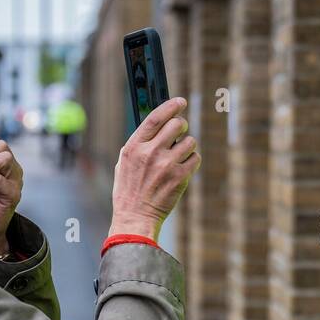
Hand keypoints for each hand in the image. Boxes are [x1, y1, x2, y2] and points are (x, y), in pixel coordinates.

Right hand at [110, 97, 199, 241]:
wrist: (135, 217)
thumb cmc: (128, 190)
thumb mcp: (124, 163)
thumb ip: (139, 144)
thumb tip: (156, 125)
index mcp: (134, 147)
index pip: (156, 117)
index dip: (171, 106)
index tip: (181, 101)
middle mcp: (150, 152)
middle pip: (177, 125)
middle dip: (182, 125)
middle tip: (181, 130)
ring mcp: (167, 165)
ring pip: (190, 141)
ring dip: (188, 145)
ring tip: (179, 155)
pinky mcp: (180, 177)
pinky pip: (195, 158)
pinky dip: (192, 160)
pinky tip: (183, 167)